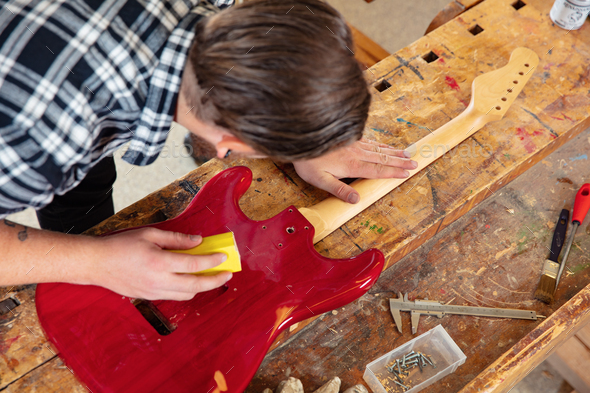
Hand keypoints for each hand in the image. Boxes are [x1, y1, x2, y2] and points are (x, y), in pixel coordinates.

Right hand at [87, 228, 230, 300]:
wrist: (95, 263)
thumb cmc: (121, 245)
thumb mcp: (150, 234)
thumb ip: (176, 239)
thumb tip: (198, 242)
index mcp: (159, 262)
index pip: (193, 263)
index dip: (212, 261)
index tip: (224, 257)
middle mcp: (158, 281)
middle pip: (195, 285)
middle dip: (215, 280)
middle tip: (228, 274)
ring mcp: (153, 292)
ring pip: (186, 295)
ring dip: (201, 287)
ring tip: (211, 276)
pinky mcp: (148, 297)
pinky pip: (174, 296)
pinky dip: (186, 290)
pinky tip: (190, 280)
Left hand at [293, 138, 417, 202]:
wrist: (301, 137)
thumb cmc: (308, 162)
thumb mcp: (320, 180)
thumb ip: (339, 190)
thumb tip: (357, 200)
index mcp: (352, 166)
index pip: (377, 170)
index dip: (393, 172)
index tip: (407, 173)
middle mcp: (356, 153)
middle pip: (382, 158)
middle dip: (400, 161)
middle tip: (415, 162)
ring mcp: (353, 144)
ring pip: (378, 148)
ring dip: (393, 152)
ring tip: (406, 153)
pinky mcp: (349, 138)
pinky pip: (370, 141)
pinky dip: (381, 144)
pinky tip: (385, 145)